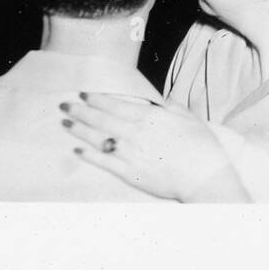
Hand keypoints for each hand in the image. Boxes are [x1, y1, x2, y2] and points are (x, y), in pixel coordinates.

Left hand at [61, 92, 229, 200]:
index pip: (116, 104)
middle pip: (101, 119)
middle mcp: (135, 133)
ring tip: (64, 123)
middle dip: (81, 111)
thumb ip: (169, 107)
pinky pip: (103, 162)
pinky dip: (88, 156)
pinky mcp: (129, 173)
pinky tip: (76, 150)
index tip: (84, 93)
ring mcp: (130, 154)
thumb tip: (159, 102)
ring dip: (79, 130)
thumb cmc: (200, 146)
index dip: (97, 98)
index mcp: (150, 117)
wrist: (203, 176)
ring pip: (98, 138)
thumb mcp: (187, 117)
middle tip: (65, 105)